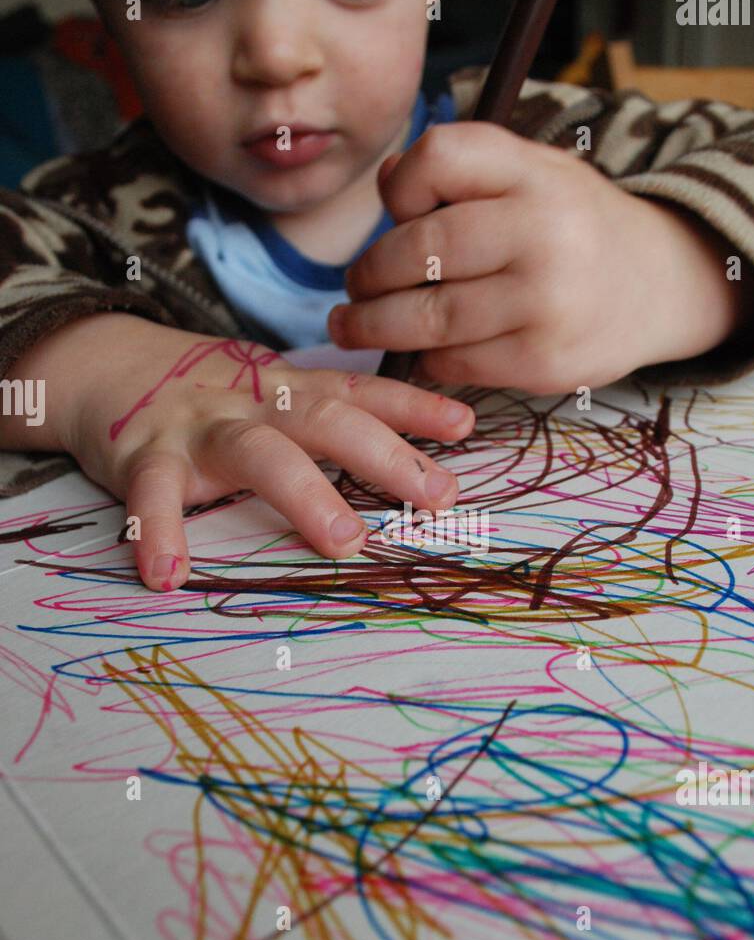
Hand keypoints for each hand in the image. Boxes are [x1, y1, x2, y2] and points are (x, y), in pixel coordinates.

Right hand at [19, 313, 473, 590]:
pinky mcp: (143, 455)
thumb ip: (330, 416)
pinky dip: (157, 532)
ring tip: (344, 541)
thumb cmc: (207, 398)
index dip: (412, 404)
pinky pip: (151, 495)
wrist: (102, 365)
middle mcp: (253, 402)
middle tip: (438, 497)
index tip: (465, 426)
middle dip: (385, 456)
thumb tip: (415, 455)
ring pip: (257, 452)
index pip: (359, 391)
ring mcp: (200, 428)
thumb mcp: (272, 394)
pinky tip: (168, 574)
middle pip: (326, 419)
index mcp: (288, 390)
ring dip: (304, 494)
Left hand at [332, 123, 753, 393]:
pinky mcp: (543, 361)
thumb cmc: (575, 226)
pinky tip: (424, 352)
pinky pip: (457, 362)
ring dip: (378, 326)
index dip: (400, 189)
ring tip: (358, 326)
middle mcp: (544, 232)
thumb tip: (387, 183)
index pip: (438, 158)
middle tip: (355, 289)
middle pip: (418, 249)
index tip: (398, 214)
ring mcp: (545, 303)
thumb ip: (464, 168)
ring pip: (428, 318)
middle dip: (370, 275)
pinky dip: (428, 359)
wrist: (662, 285)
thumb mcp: (534, 173)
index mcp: (536, 173)